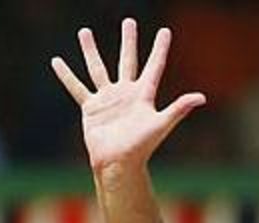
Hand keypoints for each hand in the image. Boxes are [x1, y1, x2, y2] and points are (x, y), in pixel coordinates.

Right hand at [51, 18, 204, 174]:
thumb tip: (201, 97)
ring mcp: (108, 99)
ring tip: (84, 32)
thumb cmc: (141, 148)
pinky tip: (56, 61)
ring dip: (91, 50)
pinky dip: (66, 75)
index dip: (160, 49)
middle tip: (128, 21)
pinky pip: (76, 87)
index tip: (165, 31)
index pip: (154, 66)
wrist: (118, 164)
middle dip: (128, 41)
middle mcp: (126, 93)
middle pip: (127, 60)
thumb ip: (179, 108)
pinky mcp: (91, 108)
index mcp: (143, 95)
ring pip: (97, 68)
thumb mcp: (161, 124)